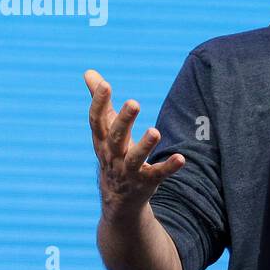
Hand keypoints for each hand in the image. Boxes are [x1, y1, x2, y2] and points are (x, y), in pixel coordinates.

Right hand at [84, 69, 184, 218]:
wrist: (118, 198)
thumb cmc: (112, 153)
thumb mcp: (104, 129)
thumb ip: (100, 101)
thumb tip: (88, 72)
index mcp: (102, 140)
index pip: (96, 120)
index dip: (99, 103)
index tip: (106, 85)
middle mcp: (112, 155)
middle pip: (116, 137)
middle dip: (124, 121)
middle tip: (134, 102)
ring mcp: (129, 170)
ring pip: (134, 158)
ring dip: (145, 145)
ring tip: (155, 132)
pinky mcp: (146, 181)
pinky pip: (158, 174)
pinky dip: (169, 167)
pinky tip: (181, 158)